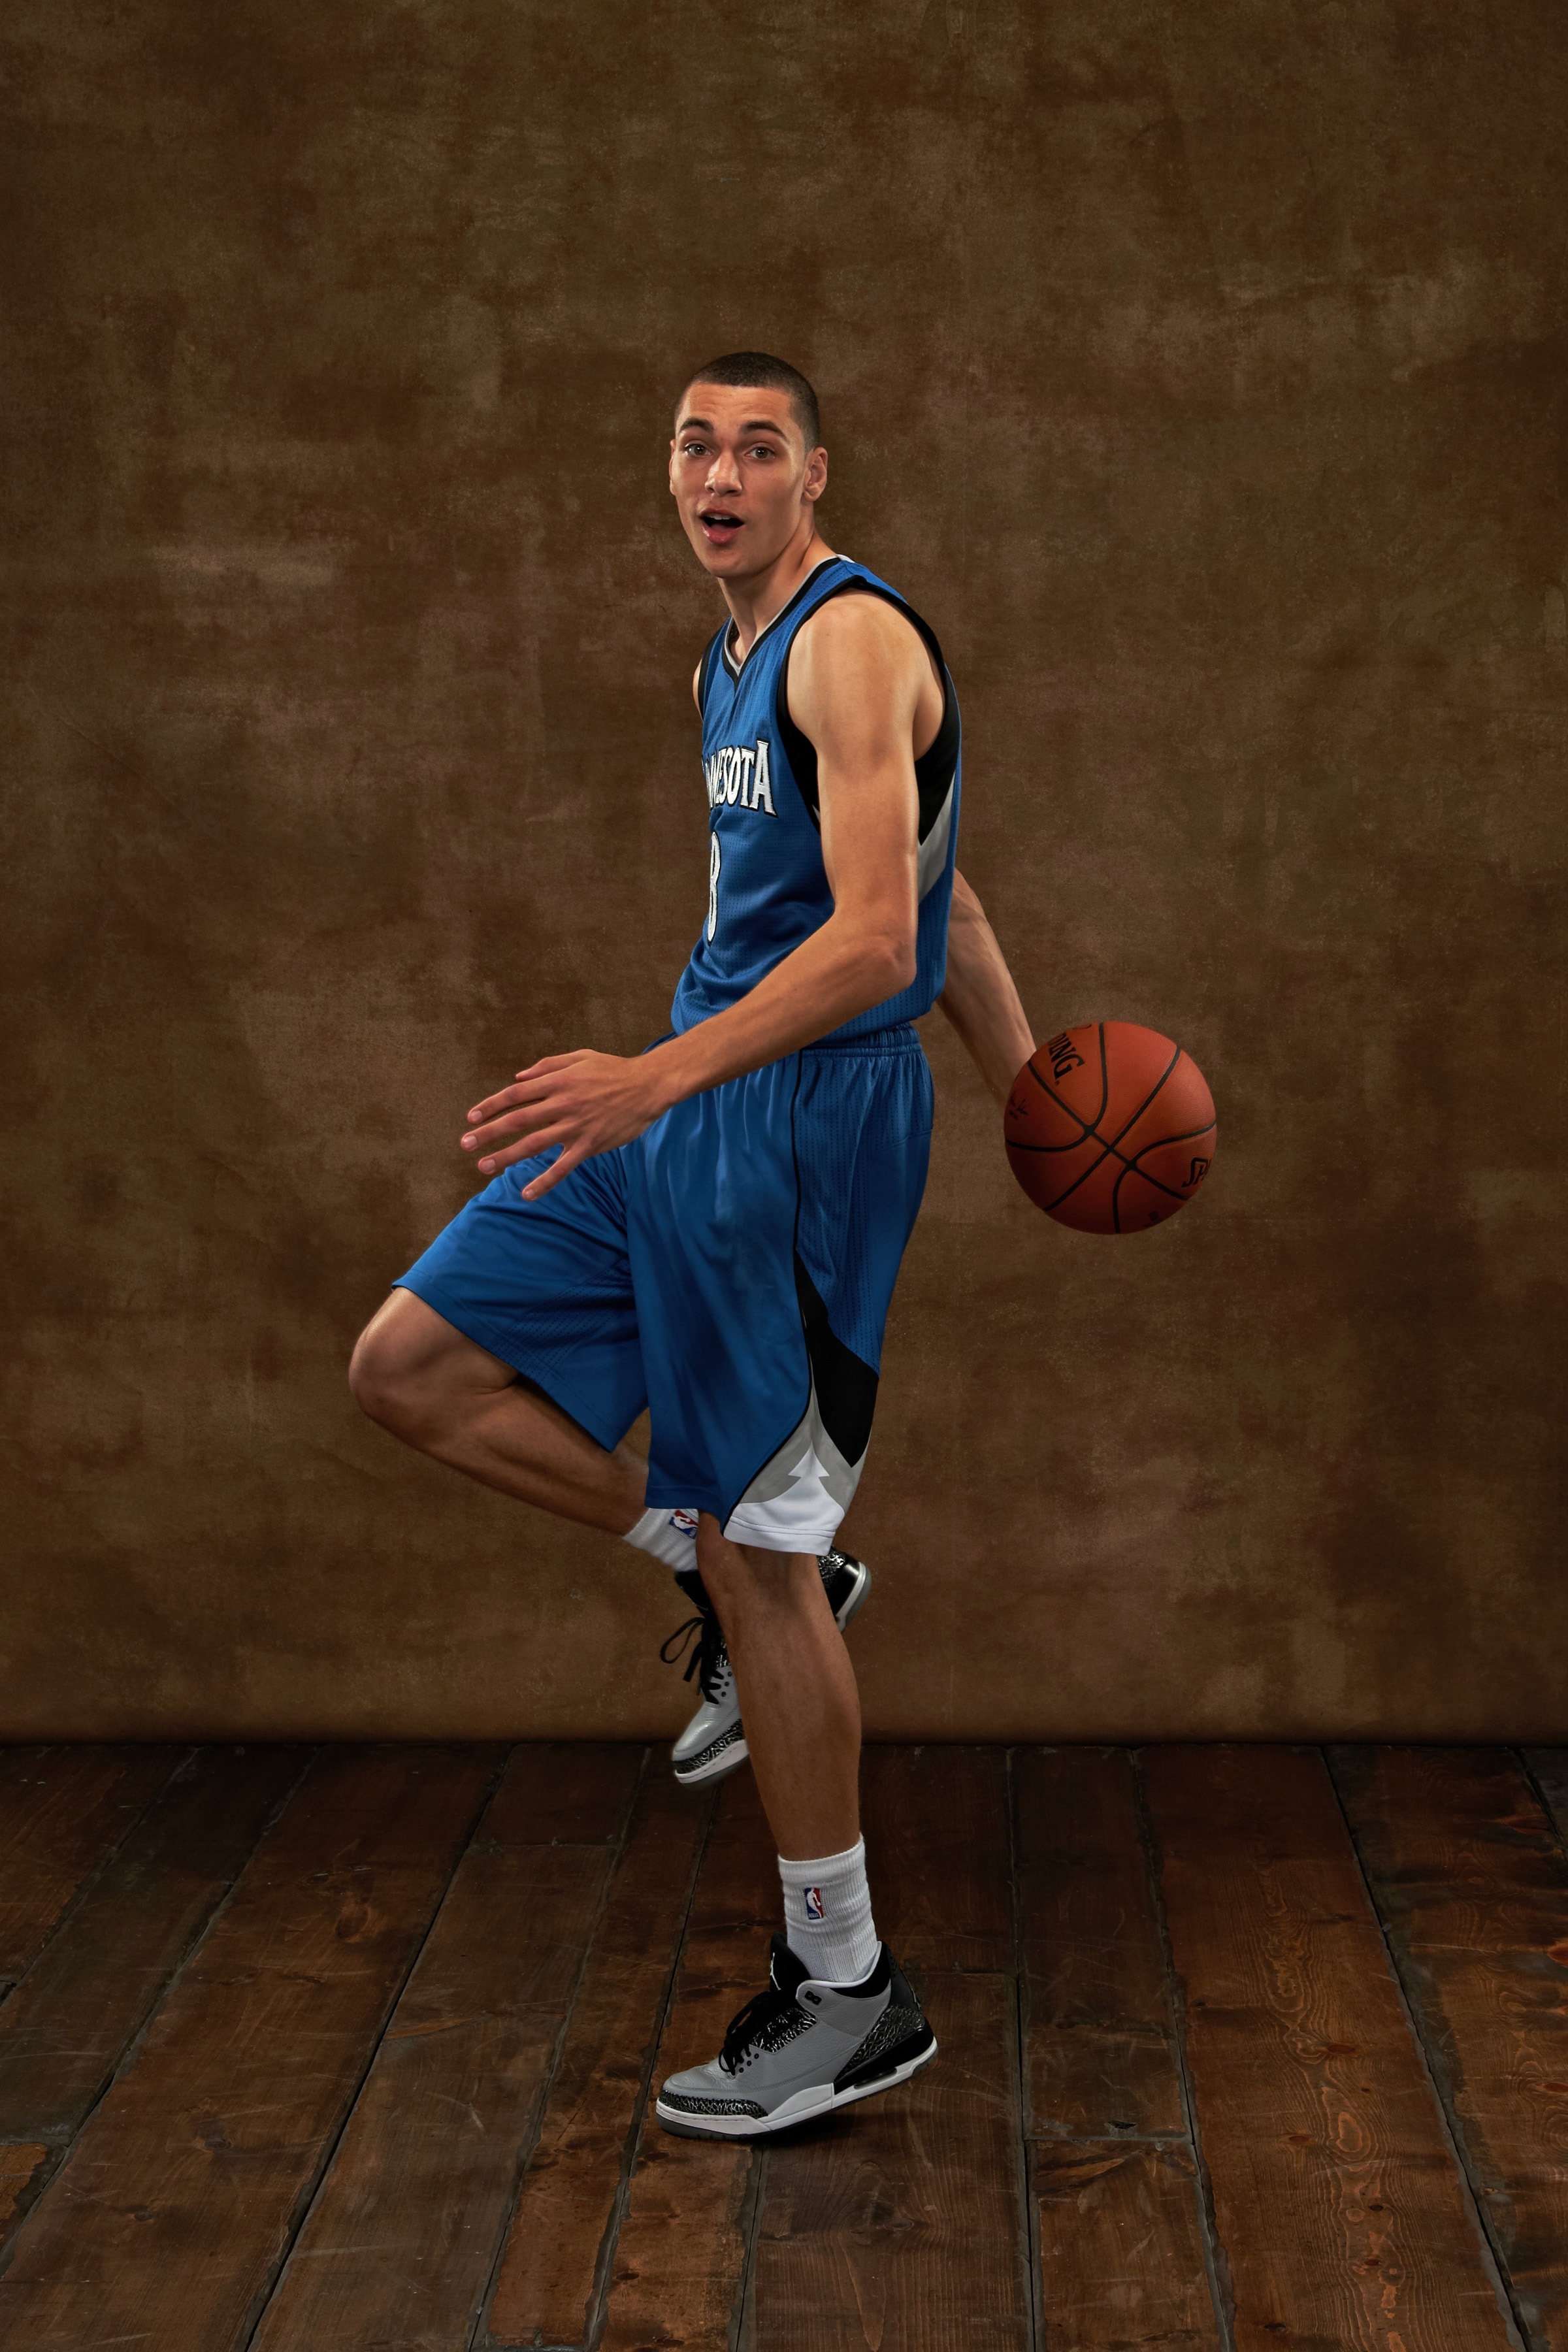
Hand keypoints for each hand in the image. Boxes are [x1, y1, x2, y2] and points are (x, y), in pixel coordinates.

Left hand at [461, 1050, 670, 1200]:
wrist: (648, 1085)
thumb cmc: (613, 1070)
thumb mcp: (580, 1057)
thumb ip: (547, 1066)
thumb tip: (517, 1078)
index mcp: (558, 1081)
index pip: (515, 1094)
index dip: (490, 1106)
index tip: (471, 1117)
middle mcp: (563, 1103)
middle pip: (518, 1120)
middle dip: (489, 1133)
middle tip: (465, 1144)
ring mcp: (576, 1125)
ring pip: (535, 1144)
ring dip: (507, 1156)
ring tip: (484, 1167)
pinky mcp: (590, 1144)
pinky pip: (564, 1166)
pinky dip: (545, 1181)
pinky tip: (527, 1193)